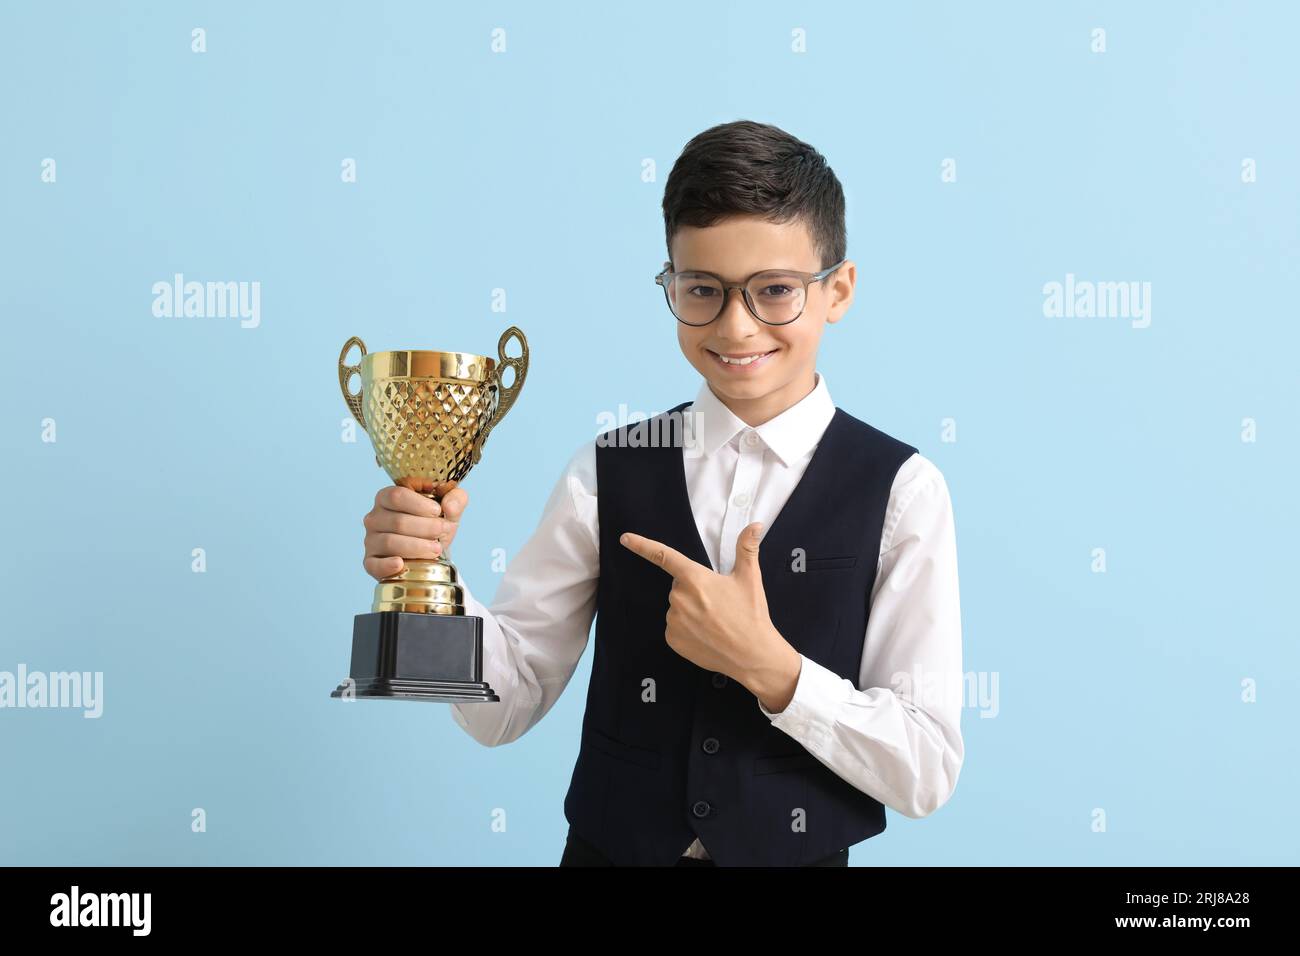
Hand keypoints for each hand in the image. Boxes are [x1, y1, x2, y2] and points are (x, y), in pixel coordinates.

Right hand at [362, 480, 468, 580]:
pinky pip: (374, 564)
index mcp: (388, 498)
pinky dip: (387, 565)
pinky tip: (401, 564)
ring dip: (416, 546)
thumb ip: (456, 499)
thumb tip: (449, 505)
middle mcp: (374, 518)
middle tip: (443, 532)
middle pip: (397, 521)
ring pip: (389, 542)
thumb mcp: (449, 510)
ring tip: (436, 549)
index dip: (419, 504)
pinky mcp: (371, 562)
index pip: (397, 496)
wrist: (432, 553)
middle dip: (425, 528)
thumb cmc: (435, 527)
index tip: (438, 512)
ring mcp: (371, 540)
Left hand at [619, 522, 801, 710]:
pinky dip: (687, 629)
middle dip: (695, 591)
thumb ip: (746, 548)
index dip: (642, 545)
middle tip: (718, 603)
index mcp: (694, 578)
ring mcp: (674, 620)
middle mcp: (679, 598)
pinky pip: (675, 627)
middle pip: (679, 586)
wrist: (752, 655)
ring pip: (677, 608)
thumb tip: (756, 525)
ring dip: (691, 611)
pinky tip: (706, 635)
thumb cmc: (751, 614)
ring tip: (715, 621)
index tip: (625, 538)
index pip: (663, 556)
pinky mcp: (672, 639)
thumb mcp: (750, 578)